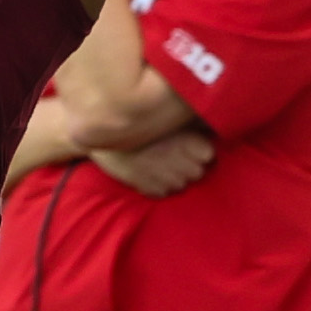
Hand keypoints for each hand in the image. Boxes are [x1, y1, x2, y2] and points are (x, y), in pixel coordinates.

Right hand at [90, 128, 213, 195]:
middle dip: (188, 165)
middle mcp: (183, 164)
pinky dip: (157, 185)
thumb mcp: (164, 117)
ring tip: (159, 163)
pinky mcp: (149, 189)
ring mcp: (167, 179)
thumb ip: (187, 123)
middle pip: (198, 172)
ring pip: (180, 184)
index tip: (191, 143)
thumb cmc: (135, 123)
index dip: (200, 149)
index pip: (209, 154)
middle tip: (173, 153)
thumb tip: (204, 126)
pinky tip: (148, 172)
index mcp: (190, 143)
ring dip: (174, 176)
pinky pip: (162, 192)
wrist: (100, 136)